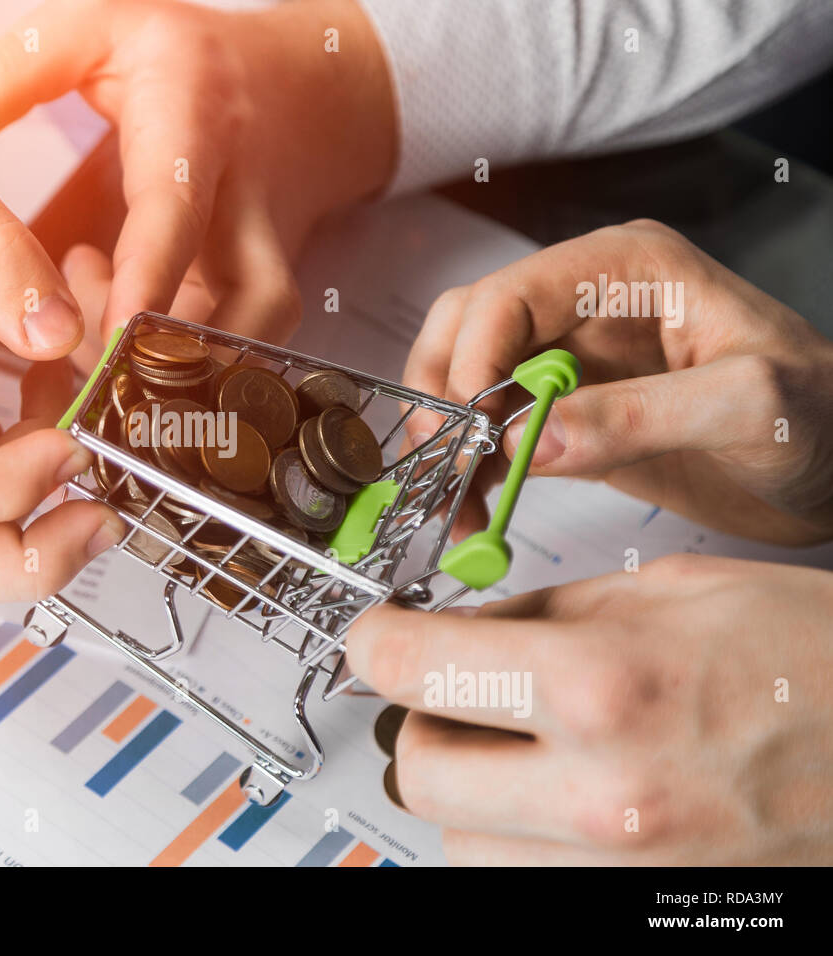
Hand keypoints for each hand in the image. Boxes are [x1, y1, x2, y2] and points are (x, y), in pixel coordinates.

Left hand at [0, 0, 396, 352]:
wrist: (301, 90)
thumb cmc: (187, 62)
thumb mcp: (99, 32)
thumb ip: (12, 74)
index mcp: (195, 125)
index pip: (176, 211)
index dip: (148, 276)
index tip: (117, 333)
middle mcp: (244, 201)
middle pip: (240, 301)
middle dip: (173, 355)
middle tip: (90, 366)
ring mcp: (266, 257)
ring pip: (240, 343)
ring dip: (165, 370)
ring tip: (91, 338)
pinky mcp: (264, 297)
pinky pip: (229, 357)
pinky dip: (172, 374)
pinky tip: (115, 349)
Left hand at [347, 554, 832, 863]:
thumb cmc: (820, 664)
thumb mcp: (678, 593)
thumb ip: (544, 613)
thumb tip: (451, 631)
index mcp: (608, 688)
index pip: (410, 668)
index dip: (375, 641)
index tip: (378, 636)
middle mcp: (605, 799)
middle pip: (418, 770)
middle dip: (425, 720)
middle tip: (463, 692)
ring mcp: (623, 878)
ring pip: (461, 843)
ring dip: (473, 791)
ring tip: (533, 751)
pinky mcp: (639, 916)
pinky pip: (522, 884)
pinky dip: (520, 842)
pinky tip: (566, 801)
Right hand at [404, 219, 832, 544]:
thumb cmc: (822, 417)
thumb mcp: (749, 406)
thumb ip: (641, 415)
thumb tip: (534, 438)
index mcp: (627, 270)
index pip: (513, 293)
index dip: (473, 353)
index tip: (468, 421)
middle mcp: (585, 305)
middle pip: (467, 328)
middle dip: (440, 393)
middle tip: (439, 459)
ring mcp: (569, 362)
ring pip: (464, 381)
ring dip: (444, 439)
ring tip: (449, 499)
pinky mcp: (563, 415)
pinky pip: (491, 434)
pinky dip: (470, 472)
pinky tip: (472, 510)